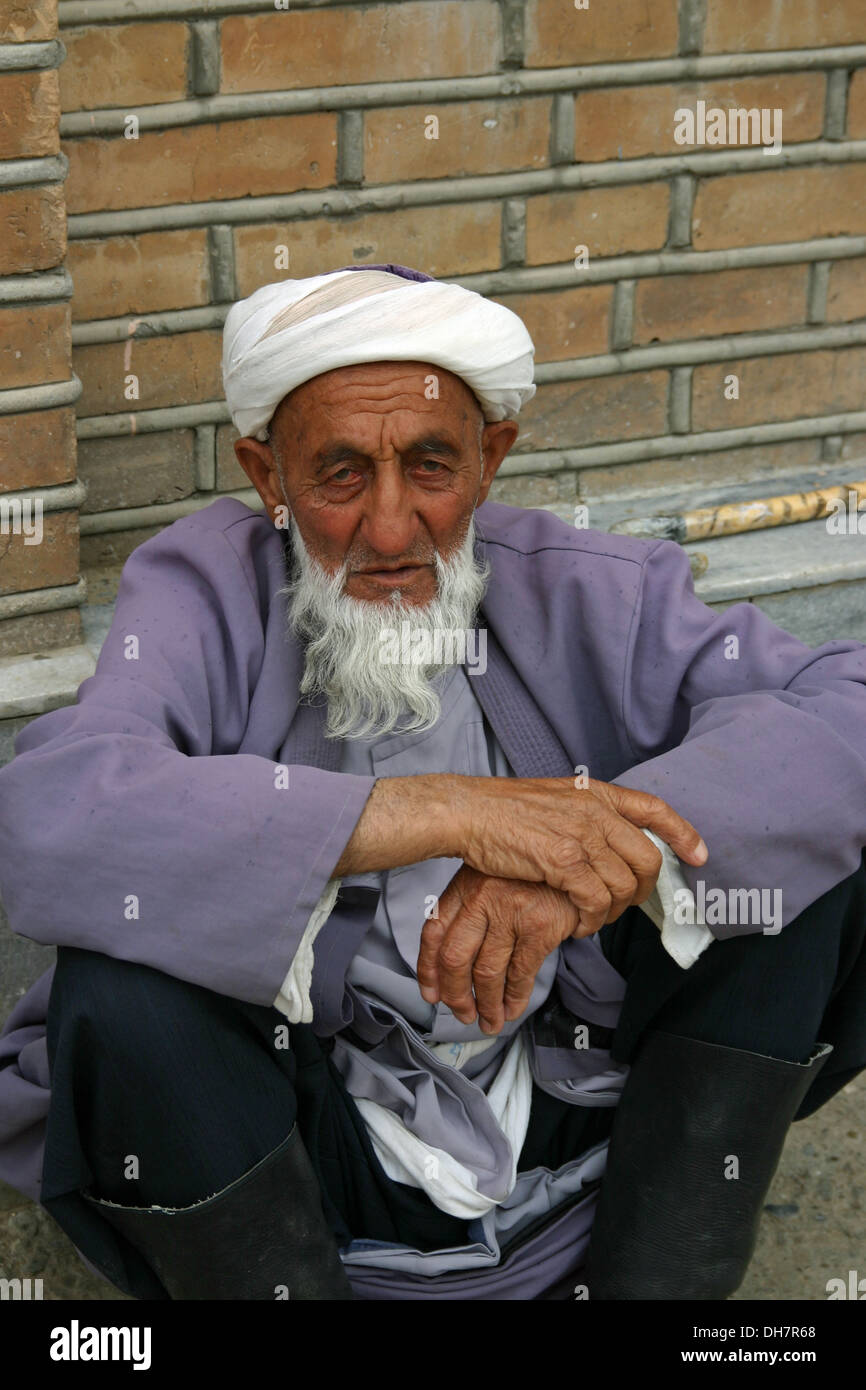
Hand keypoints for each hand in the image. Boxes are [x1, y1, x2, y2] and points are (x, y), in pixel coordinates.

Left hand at [417, 867, 584, 1034]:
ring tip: (489, 1021)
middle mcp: (482, 898)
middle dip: (456, 995)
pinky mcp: (539, 927)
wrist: (575, 862)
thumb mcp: (492, 877)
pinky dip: (514, 999)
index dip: (428, 969)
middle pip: (454, 959)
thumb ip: (470, 909)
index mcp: (465, 886)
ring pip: (486, 973)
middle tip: (463, 1013)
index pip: (434, 932)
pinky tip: (512, 1009)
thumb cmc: (531, 873)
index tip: (432, 993)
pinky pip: (520, 974)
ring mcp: (510, 913)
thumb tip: (448, 959)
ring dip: (487, 1006)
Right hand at [451, 776, 705, 938]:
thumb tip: (605, 842)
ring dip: (612, 912)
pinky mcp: (563, 861)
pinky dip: (592, 919)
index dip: (682, 833)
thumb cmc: (502, 810)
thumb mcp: (554, 799)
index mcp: (594, 792)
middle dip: (642, 892)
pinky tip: (578, 922)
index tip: (699, 856)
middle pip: (646, 859)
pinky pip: (596, 901)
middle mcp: (595, 810)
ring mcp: (581, 835)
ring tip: (591, 918)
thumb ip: (584, 815)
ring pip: (623, 886)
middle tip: (622, 907)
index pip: (653, 809)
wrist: (468, 812)